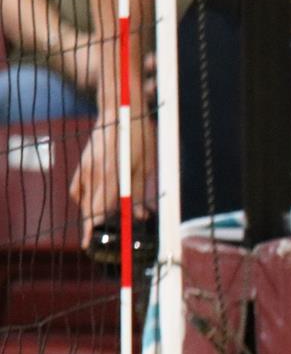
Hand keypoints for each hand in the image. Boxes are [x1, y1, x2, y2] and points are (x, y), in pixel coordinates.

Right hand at [69, 106, 154, 244]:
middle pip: (89, 207)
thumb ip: (140, 192)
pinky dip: (87, 197)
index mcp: (110, 175)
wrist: (118, 109)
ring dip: (95, 210)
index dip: (93, 228)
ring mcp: (86, 166)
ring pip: (84, 198)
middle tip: (102, 236)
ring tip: (113, 215)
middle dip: (97, 224)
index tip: (88, 244)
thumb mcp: (146, 165)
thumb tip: (139, 216)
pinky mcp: (84, 162)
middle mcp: (93, 172)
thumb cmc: (138, 136)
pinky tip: (100, 199)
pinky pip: (80, 187)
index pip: (97, 209)